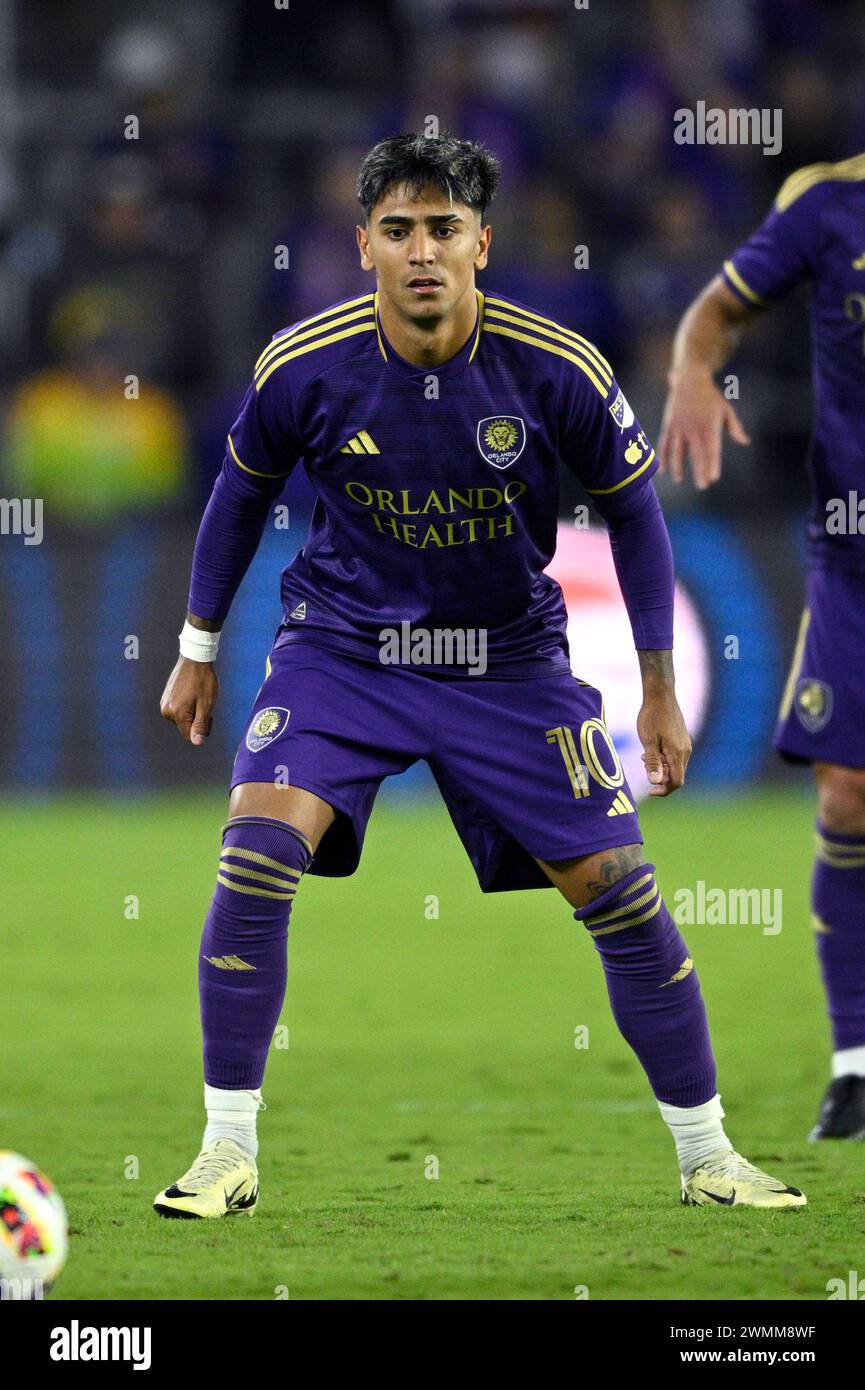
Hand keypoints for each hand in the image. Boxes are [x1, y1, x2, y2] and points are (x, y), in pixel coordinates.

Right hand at [160, 656, 218, 745]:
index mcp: (176, 713)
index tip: (209, 716)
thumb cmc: (203, 680)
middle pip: (185, 727)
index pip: (188, 736)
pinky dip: (187, 706)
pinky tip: (192, 694)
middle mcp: (166, 710)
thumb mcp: (206, 705)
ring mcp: (164, 703)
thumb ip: (201, 725)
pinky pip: (178, 710)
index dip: (201, 730)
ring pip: (182, 719)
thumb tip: (197, 743)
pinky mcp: (166, 697)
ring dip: (193, 712)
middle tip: (205, 704)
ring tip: (199, 697)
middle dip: (197, 720)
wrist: (195, 659)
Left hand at [636, 689, 691, 795]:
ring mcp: (686, 744)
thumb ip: (652, 762)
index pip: (677, 782)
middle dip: (661, 778)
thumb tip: (656, 782)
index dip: (664, 790)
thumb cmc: (651, 716)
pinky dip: (664, 759)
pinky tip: (652, 750)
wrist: (661, 695)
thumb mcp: (647, 741)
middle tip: (644, 766)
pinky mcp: (683, 739)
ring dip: (662, 768)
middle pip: (677, 776)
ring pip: (676, 766)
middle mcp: (685, 751)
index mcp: (677, 753)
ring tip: (645, 757)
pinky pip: (676, 757)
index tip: (650, 790)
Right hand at [658, 367, 749, 488]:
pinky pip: (664, 444)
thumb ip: (734, 427)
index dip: (712, 464)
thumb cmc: (710, 396)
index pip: (712, 448)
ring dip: (678, 467)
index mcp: (710, 424)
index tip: (713, 477)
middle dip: (699, 470)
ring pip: (677, 451)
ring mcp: (679, 427)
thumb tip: (745, 442)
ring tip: (680, 481)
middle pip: (696, 453)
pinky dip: (663, 458)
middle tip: (702, 486)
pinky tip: (663, 471)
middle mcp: (694, 427)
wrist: (689, 379)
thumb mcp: (725, 409)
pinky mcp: (669, 426)